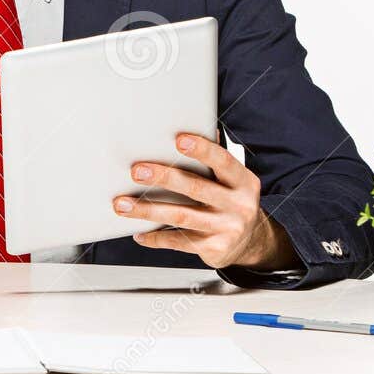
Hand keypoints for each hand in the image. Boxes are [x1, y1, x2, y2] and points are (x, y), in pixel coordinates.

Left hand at [115, 133, 298, 270]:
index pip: (223, 161)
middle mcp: (238, 205)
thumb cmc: (231, 202)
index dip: (202, 150)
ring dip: (147, 210)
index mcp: (243, 182)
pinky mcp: (213, 249)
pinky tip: (138, 232)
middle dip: (163, 177)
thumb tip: (196, 124)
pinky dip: (155, 237)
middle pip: (196, 188)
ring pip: (180, 216)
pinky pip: (178, 241)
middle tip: (136, 170)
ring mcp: (227, 228)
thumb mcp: (232, 180)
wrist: (251, 244)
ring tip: (122, 204)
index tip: (178, 140)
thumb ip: (214, 160)